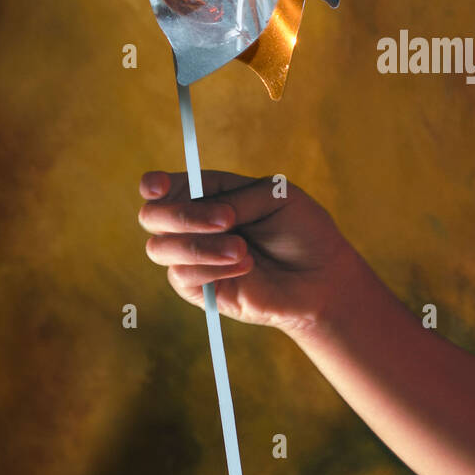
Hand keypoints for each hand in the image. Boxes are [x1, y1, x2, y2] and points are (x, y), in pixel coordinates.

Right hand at [137, 169, 355, 337]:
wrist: (323, 275)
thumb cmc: (302, 230)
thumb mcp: (275, 197)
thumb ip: (235, 198)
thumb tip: (206, 213)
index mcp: (210, 195)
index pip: (164, 186)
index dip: (155, 184)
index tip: (159, 186)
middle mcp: (194, 225)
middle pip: (152, 216)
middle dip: (182, 215)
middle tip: (226, 219)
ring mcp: (194, 258)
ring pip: (160, 248)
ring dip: (200, 246)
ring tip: (243, 249)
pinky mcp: (200, 290)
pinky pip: (181, 276)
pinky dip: (211, 268)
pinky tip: (246, 265)